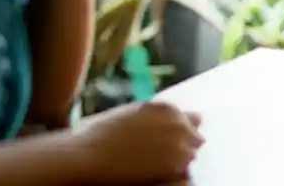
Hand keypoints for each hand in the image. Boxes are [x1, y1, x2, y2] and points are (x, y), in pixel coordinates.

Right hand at [74, 99, 203, 182]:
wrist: (87, 156)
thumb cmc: (99, 136)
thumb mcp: (130, 115)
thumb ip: (153, 118)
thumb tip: (165, 124)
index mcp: (167, 108)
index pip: (193, 120)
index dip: (181, 131)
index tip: (172, 141)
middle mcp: (178, 123)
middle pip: (196, 139)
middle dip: (185, 145)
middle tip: (165, 157)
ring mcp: (180, 145)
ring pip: (192, 156)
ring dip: (180, 160)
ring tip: (158, 166)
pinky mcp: (176, 167)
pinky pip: (185, 172)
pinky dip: (176, 173)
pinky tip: (158, 175)